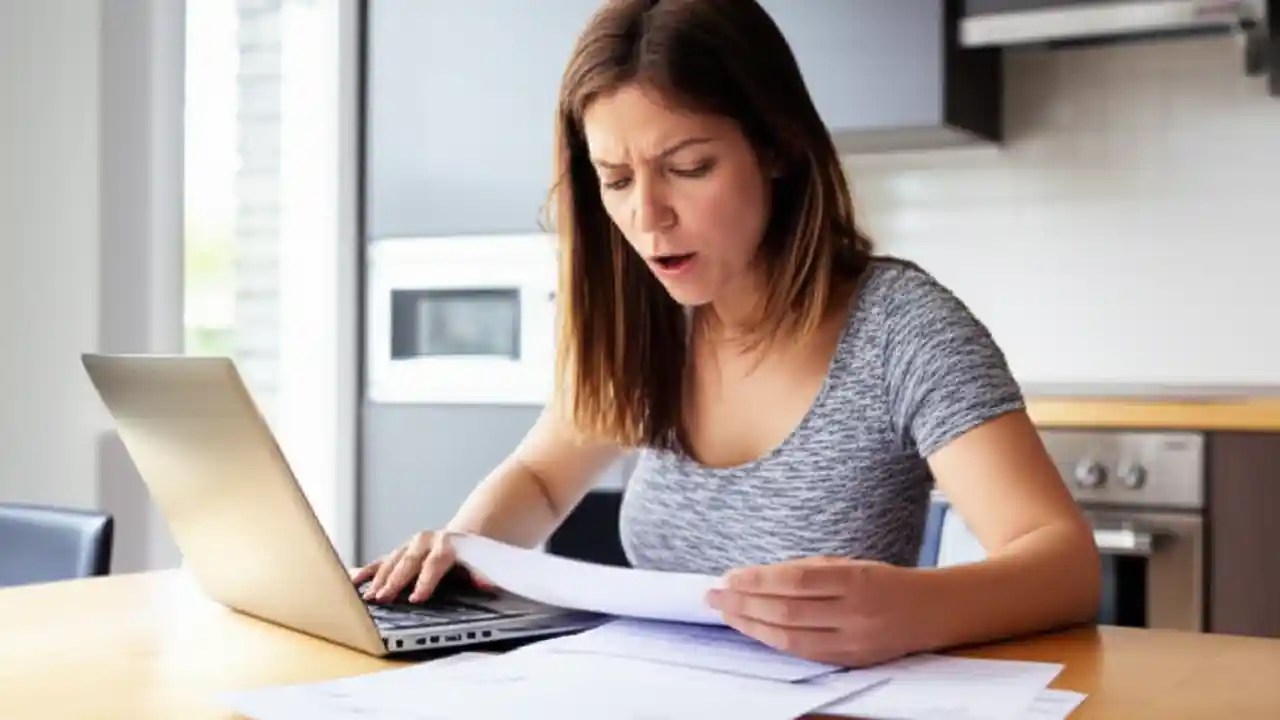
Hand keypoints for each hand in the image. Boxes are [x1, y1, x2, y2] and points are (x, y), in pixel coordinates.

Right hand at [350, 530, 490, 603]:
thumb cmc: (471, 556)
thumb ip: (482, 574)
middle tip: (384, 599)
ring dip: (378, 579)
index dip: (426, 581)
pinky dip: (366, 571)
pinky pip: (380, 562)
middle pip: (408, 562)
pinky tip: (352, 581)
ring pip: (391, 561)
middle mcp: (425, 541)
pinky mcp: (399, 552)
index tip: (416, 598)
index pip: (435, 563)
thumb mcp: (482, 563)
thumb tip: (487, 585)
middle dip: (395, 581)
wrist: (463, 536)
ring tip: (369, 596)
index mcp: (446, 544)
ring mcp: (409, 546)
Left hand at [706, 556, 923, 667]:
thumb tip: (757, 577)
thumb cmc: (883, 581)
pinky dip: (774, 642)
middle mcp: (855, 613)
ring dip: (751, 626)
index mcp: (856, 580)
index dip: (758, 580)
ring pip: (791, 638)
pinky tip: (753, 630)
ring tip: (726, 613)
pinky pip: (804, 654)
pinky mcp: (851, 661)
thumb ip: (807, 571)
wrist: (932, 611)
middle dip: (745, 603)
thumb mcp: (850, 564)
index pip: (796, 582)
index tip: (729, 576)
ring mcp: (853, 641)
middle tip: (714, 595)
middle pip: (787, 611)